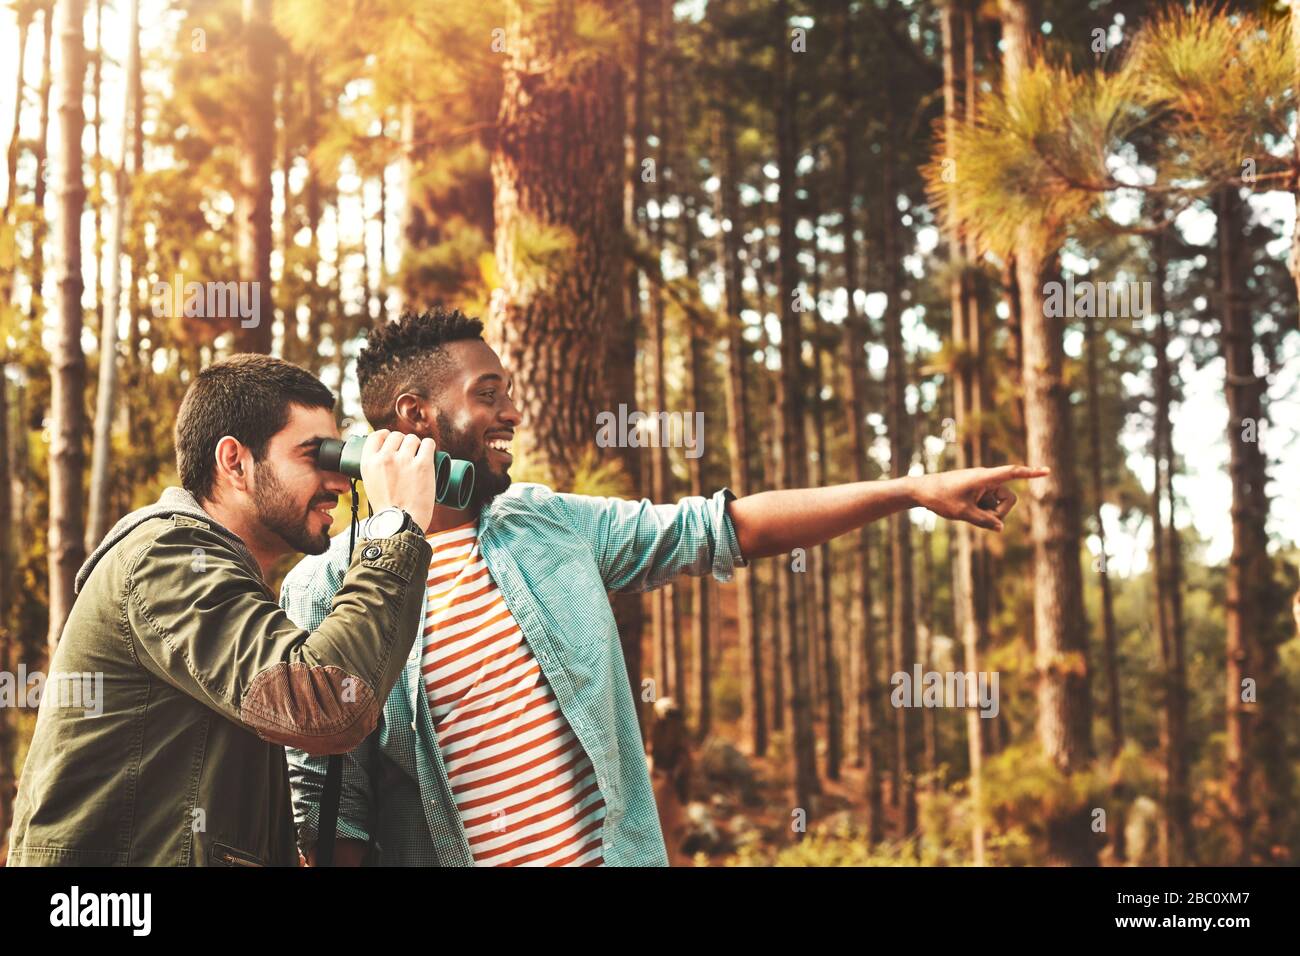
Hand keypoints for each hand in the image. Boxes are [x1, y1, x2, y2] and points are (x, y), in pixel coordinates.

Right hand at [359, 429, 438, 532]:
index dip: (386, 436)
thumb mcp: (370, 485)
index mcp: (369, 463)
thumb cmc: (388, 509)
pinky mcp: (423, 464)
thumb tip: (382, 460)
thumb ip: (374, 470)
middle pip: (396, 436)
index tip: (392, 440)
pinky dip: (429, 446)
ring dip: (416, 445)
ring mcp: (404, 460)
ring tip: (419, 455)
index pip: (376, 436)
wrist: (401, 523)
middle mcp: (385, 458)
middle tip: (408, 453)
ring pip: (412, 439)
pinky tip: (429, 451)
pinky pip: (428, 444)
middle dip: (403, 442)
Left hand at [910, 465, 1049, 532]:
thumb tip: (1000, 528)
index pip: (1012, 473)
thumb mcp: (963, 513)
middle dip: (1000, 512)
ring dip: (989, 512)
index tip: (1047, 471)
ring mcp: (981, 485)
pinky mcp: (976, 490)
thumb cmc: (941, 498)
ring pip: (998, 503)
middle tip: (982, 520)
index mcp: (984, 478)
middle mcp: (986, 479)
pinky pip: (988, 503)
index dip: (1031, 473)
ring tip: (967, 512)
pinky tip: (965, 510)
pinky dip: (982, 510)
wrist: (921, 491)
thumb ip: (984, 522)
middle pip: (1008, 499)